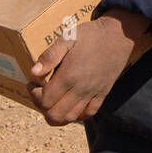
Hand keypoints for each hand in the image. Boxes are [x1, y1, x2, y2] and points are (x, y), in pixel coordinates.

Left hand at [27, 10, 148, 125]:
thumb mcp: (67, 39)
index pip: (45, 101)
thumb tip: (33, 73)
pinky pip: (89, 113)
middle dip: (43, 107)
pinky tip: (71, 103)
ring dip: (58, 113)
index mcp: (68, 76)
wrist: (118, 34)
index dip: (34, 95)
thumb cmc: (90, 34)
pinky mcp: (103, 93)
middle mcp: (80, 89)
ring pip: (70, 118)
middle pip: (55, 116)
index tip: (33, 83)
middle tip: (41, 93)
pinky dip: (77, 114)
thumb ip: (50, 56)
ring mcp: (93, 93)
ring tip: (54, 99)